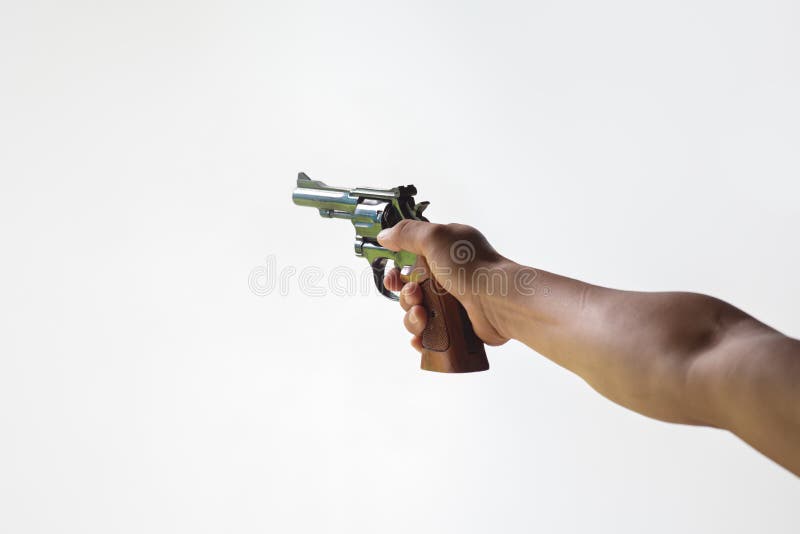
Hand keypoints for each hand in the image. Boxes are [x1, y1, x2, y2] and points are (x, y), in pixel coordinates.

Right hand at [377, 220, 510, 349]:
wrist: (498, 301)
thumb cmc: (470, 266)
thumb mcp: (435, 237)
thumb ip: (407, 233)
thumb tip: (384, 236)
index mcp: (444, 252)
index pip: (411, 262)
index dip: (397, 272)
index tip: (393, 280)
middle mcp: (449, 277)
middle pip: (411, 292)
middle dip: (406, 297)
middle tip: (416, 296)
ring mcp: (454, 303)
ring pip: (418, 315)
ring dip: (413, 318)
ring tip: (423, 316)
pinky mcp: (458, 326)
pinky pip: (431, 335)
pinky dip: (422, 338)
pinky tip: (421, 339)